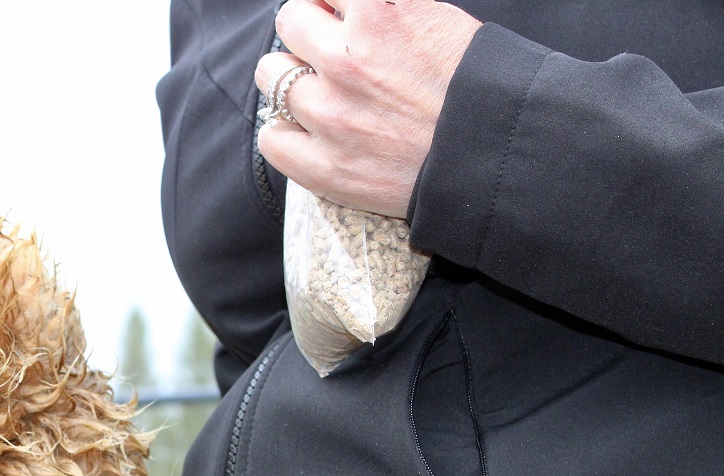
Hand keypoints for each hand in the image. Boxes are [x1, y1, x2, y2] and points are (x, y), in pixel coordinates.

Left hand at [255, 0, 481, 217]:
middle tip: (325, 48)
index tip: (336, 13)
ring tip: (317, 90)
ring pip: (271, 76)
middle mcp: (347, 61)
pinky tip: (306, 130)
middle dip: (307, 28)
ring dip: (290, 78)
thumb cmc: (478, 86)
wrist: (497, 158)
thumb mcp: (437, 19)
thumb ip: (385, 9)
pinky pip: (271, 137)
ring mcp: (331, 115)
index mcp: (379, 15)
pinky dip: (283, 130)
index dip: (331, 2)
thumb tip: (348, 9)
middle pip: (290, 21)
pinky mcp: (324, 166)